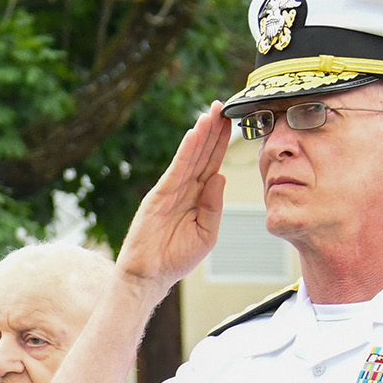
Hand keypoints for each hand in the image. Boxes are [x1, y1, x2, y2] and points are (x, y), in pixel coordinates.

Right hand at [115, 102, 230, 294]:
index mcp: (197, 198)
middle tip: (223, 105)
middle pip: (202, 154)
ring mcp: (170, 191)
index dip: (222, 144)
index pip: (212, 164)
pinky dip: (185, 152)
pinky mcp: (158, 196)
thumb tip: (220, 176)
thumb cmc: (175, 259)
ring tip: (211, 112)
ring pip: (190, 157)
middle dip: (213, 130)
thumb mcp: (206, 233)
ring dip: (201, 134)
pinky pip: (175, 169)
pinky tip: (194, 134)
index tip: (232, 121)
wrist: (150, 277)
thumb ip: (214, 206)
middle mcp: (184, 190)